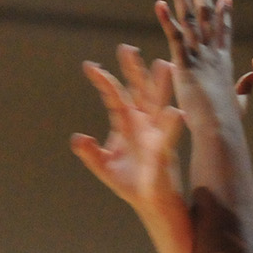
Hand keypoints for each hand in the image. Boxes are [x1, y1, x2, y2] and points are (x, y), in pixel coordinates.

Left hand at [70, 46, 184, 215]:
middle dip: (133, 70)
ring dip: (161, 86)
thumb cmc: (131, 184)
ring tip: (164, 64)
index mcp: (126, 123)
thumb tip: (77, 139)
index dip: (103, 81)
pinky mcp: (165, 150)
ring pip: (158, 104)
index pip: (114, 96)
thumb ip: (91, 153)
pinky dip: (172, 124)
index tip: (90, 66)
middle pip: (138, 90)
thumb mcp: (105, 168)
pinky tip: (175, 112)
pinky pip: (168, 135)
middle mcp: (143, 122)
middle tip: (126, 49)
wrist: (151, 203)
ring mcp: (157, 133)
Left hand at [156, 0, 238, 126]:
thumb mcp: (240, 103)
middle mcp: (212, 54)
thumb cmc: (229, 123)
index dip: (223, 14)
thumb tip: (251, 83)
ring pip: (190, 20)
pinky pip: (174, 38)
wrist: (220, 130)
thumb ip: (244, 89)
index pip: (222, 33)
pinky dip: (167, 20)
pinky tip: (160, 4)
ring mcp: (199, 57)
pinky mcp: (185, 65)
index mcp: (223, 63)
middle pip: (206, 16)